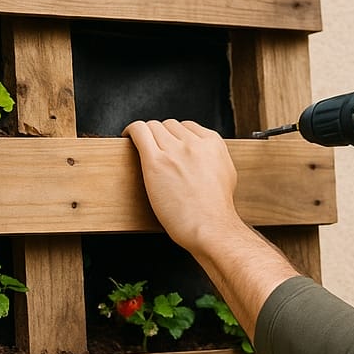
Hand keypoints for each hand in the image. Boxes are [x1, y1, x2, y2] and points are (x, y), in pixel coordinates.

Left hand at [123, 118, 298, 335]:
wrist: (211, 228)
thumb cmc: (216, 212)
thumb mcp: (226, 175)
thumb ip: (213, 159)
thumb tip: (201, 156)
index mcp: (213, 144)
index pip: (188, 126)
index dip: (176, 135)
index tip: (169, 144)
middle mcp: (194, 143)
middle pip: (169, 125)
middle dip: (161, 136)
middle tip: (154, 150)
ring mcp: (174, 151)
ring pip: (153, 127)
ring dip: (147, 135)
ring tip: (141, 146)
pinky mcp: (156, 162)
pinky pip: (139, 132)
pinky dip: (131, 131)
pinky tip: (127, 136)